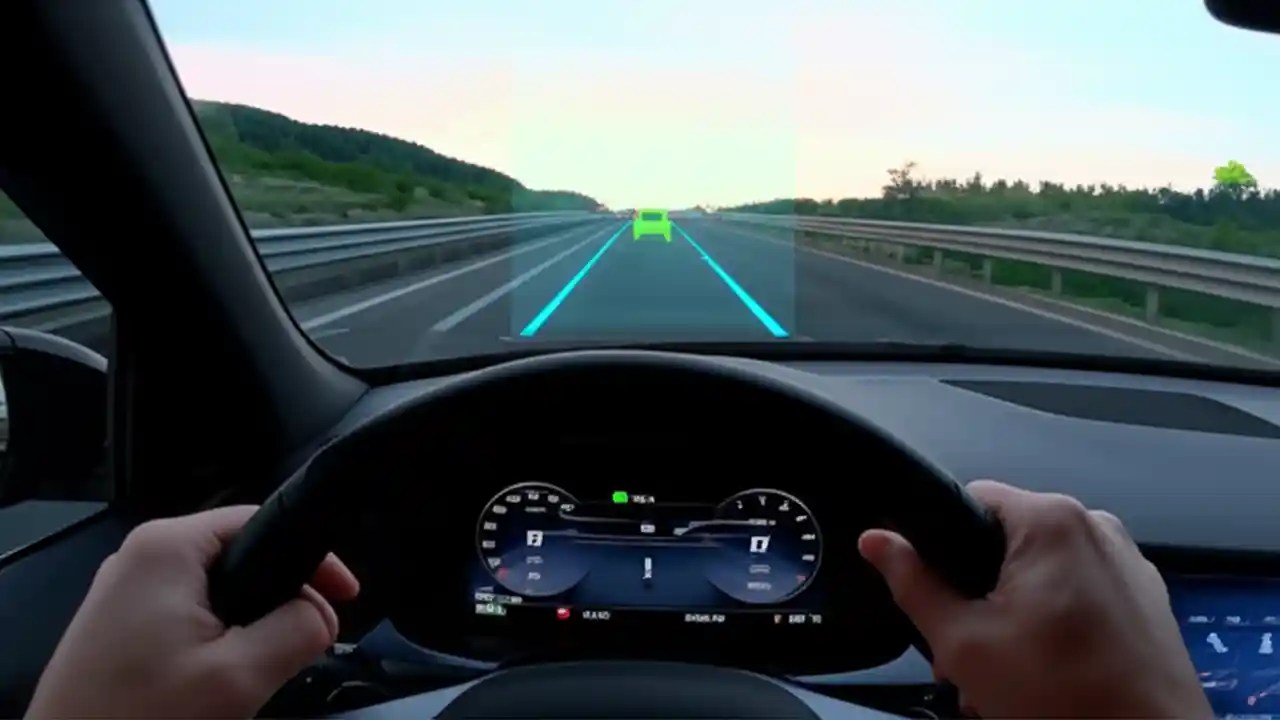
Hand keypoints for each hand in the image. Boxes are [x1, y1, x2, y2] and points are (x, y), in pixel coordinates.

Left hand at [26, 506, 359, 718]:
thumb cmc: (146, 718)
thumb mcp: (239, 677)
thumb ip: (298, 631)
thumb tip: (323, 615)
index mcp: (167, 546)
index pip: (261, 520)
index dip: (312, 557)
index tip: (347, 599)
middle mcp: (141, 556)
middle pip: (240, 555)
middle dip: (280, 597)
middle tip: (306, 644)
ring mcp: (123, 592)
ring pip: (216, 590)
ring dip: (249, 624)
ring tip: (263, 668)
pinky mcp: (116, 628)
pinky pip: (187, 615)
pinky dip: (217, 639)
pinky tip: (220, 680)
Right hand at [859, 480, 1210, 718]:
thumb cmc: (1060, 695)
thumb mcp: (963, 641)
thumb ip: (914, 583)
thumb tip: (876, 539)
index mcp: (1052, 519)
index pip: (973, 498)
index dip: (942, 541)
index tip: (934, 588)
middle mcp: (1097, 525)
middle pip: (1009, 540)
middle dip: (978, 591)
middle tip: (964, 648)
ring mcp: (1128, 562)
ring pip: (1044, 571)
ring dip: (1014, 612)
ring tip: (1003, 670)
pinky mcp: (1146, 597)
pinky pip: (1081, 591)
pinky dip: (1055, 621)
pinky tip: (1044, 668)